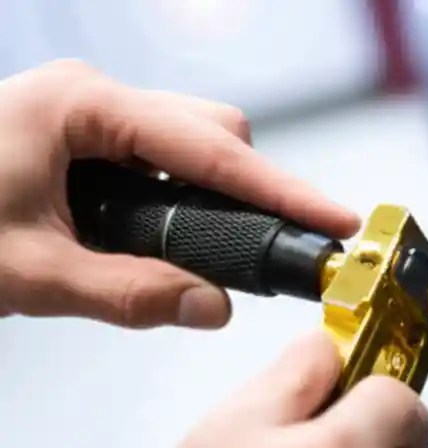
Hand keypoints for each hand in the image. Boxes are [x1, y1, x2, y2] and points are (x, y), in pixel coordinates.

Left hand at [0, 60, 359, 327]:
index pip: (212, 148)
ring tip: (220, 254)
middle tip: (278, 252)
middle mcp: (90, 97)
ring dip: (215, 194)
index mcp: (80, 107)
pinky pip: (160, 156)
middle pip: (213, 131)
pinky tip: (178, 238)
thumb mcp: (30, 274)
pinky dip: (182, 196)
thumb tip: (212, 309)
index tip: (337, 219)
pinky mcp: (81, 137)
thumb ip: (130, 294)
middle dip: (252, 190)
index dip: (282, 190)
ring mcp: (86, 113)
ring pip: (191, 141)